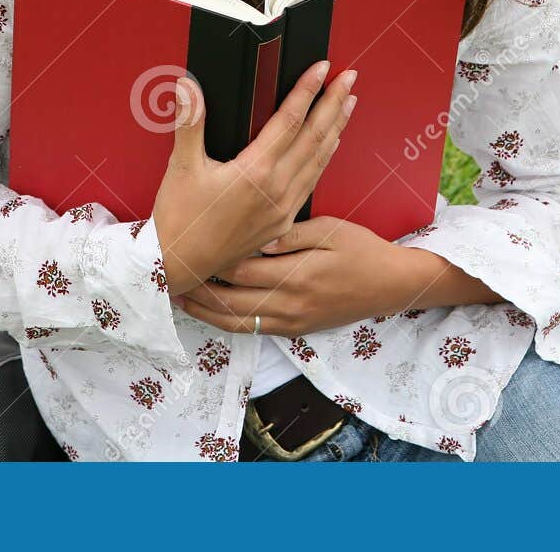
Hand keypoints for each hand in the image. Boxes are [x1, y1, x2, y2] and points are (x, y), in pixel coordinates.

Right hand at [152, 60, 358, 299]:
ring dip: (336, 128)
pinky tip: (329, 147)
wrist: (178, 266)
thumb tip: (188, 86)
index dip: (308, 90)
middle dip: (334, 104)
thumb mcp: (181, 167)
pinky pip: (311, 182)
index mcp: (255, 172)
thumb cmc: (178, 218)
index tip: (323, 68)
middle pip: (314, 137)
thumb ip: (190, 123)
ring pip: (318, 160)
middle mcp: (276, 189)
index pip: (290, 120)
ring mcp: (282, 208)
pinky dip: (324, 158)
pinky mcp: (281, 222)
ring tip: (348, 104)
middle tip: (350, 78)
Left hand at [170, 216, 421, 335]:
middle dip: (198, 290)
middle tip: (169, 276)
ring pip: (237, 322)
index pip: (240, 269)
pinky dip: (227, 322)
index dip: (210, 260)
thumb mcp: (330, 229)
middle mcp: (289, 304)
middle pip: (230, 300)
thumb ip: (290, 235)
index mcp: (297, 275)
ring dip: (205, 312)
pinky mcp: (294, 330)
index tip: (187, 246)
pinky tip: (211, 312)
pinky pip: (252, 330)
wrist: (390, 286)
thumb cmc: (361, 249)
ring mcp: (291, 322)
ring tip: (179, 298)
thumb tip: (255, 237)